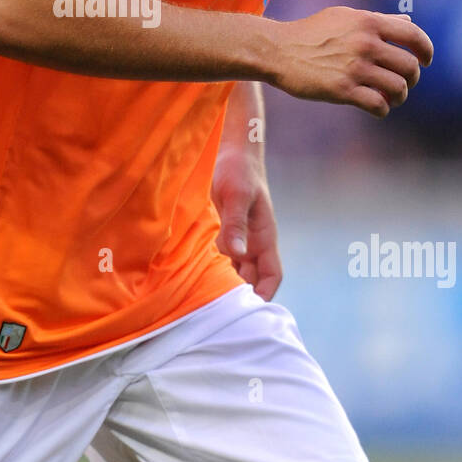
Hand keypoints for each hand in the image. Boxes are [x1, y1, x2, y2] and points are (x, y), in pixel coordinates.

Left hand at [212, 146, 282, 300]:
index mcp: (264, 237)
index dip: (265, 295)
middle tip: (216, 311)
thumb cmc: (239, 169)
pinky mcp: (217, 232)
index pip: (273, 275)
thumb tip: (237, 253)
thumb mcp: (237, 195)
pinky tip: (188, 275)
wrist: (229, 150)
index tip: (249, 310)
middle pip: (250, 279)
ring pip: (230, 271)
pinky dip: (207, 268)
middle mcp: (250, 242)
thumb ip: (236, 223)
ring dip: (220, 283)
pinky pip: (214, 257)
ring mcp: (234, 239)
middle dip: (238, 296)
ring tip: (200, 298)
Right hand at [267, 9, 432, 117]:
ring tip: (391, 98)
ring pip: (398, 88)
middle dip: (411, 78)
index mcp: (368, 22)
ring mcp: (355, 68)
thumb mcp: (344, 17)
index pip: (413, 35)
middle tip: (403, 83)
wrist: (277, 50)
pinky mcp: (342, 90)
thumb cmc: (311, 32)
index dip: (426, 50)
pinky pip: (378, 105)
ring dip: (399, 96)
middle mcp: (365, 44)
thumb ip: (378, 19)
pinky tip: (377, 108)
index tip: (425, 61)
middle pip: (409, 66)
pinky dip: (382, 109)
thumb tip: (408, 20)